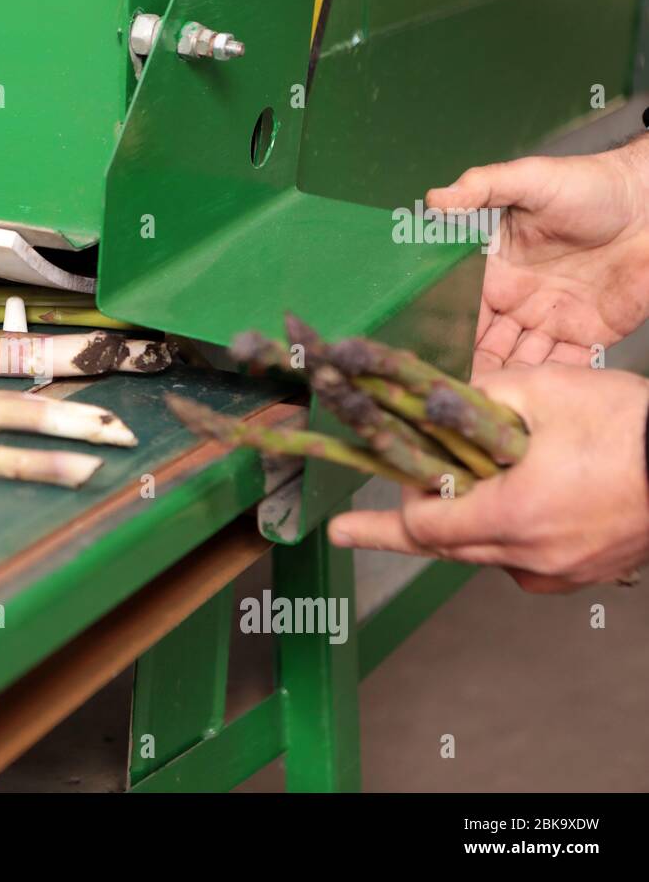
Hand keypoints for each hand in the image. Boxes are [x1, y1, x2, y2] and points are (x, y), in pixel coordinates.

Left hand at [328, 365, 648, 591]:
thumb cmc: (630, 426)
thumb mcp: (542, 388)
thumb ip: (475, 397)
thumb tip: (435, 401)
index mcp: (513, 516)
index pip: (421, 527)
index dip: (388, 509)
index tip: (353, 515)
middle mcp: (529, 559)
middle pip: (442, 547)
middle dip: (402, 525)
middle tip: (346, 530)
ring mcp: (556, 574)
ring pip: (479, 553)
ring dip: (456, 524)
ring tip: (437, 493)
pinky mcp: (577, 576)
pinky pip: (517, 559)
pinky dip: (499, 533)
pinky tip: (504, 500)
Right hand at [427, 143, 648, 373]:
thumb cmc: (591, 185)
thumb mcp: (530, 179)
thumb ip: (481, 187)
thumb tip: (433, 199)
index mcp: (496, 273)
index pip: (461, 313)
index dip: (447, 336)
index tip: (433, 358)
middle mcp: (518, 303)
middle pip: (486, 347)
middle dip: (472, 370)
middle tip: (460, 393)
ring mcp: (552, 321)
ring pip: (520, 364)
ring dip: (509, 383)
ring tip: (494, 403)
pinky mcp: (589, 336)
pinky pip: (565, 367)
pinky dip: (552, 384)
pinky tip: (537, 395)